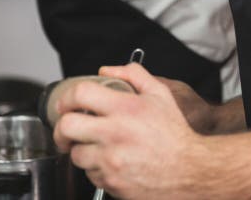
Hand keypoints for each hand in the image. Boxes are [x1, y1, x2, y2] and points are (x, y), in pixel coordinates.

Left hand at [53, 63, 210, 199]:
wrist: (190, 170)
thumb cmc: (175, 134)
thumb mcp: (160, 94)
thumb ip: (134, 74)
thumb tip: (107, 69)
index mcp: (125, 108)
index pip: (80, 95)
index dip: (66, 97)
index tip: (65, 104)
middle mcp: (115, 134)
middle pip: (66, 127)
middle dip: (60, 128)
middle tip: (66, 129)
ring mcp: (111, 160)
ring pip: (76, 155)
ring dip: (81, 150)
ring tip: (97, 147)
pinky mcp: (111, 182)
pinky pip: (90, 175)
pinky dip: (96, 169)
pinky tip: (111, 162)